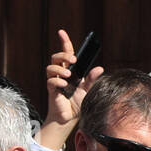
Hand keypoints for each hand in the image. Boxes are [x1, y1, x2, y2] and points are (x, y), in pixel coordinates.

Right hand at [40, 29, 103, 147]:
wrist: (70, 118)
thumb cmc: (79, 103)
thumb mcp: (89, 89)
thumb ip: (92, 79)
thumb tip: (99, 68)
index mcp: (72, 70)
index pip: (67, 52)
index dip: (64, 41)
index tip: (61, 32)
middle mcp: (62, 73)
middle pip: (56, 57)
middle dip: (63, 55)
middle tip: (73, 60)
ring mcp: (55, 81)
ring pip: (51, 67)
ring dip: (60, 68)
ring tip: (68, 75)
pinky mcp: (51, 89)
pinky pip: (51, 81)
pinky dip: (58, 81)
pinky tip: (64, 86)